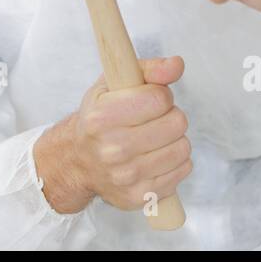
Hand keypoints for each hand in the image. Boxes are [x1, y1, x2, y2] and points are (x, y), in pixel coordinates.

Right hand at [34, 57, 191, 214]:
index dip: (160, 94)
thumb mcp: (112, 85)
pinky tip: (157, 156)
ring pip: (183, 148)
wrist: (78, 161)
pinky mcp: (139, 196)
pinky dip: (175, 161)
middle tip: (154, 119)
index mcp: (101, 117)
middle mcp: (112, 149)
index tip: (150, 98)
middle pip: (176, 123)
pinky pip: (182, 171)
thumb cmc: (99, 118)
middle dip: (170, 115)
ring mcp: (126, 176)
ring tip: (156, 137)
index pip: (159, 98)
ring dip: (175, 139)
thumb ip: (149, 69)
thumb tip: (177, 64)